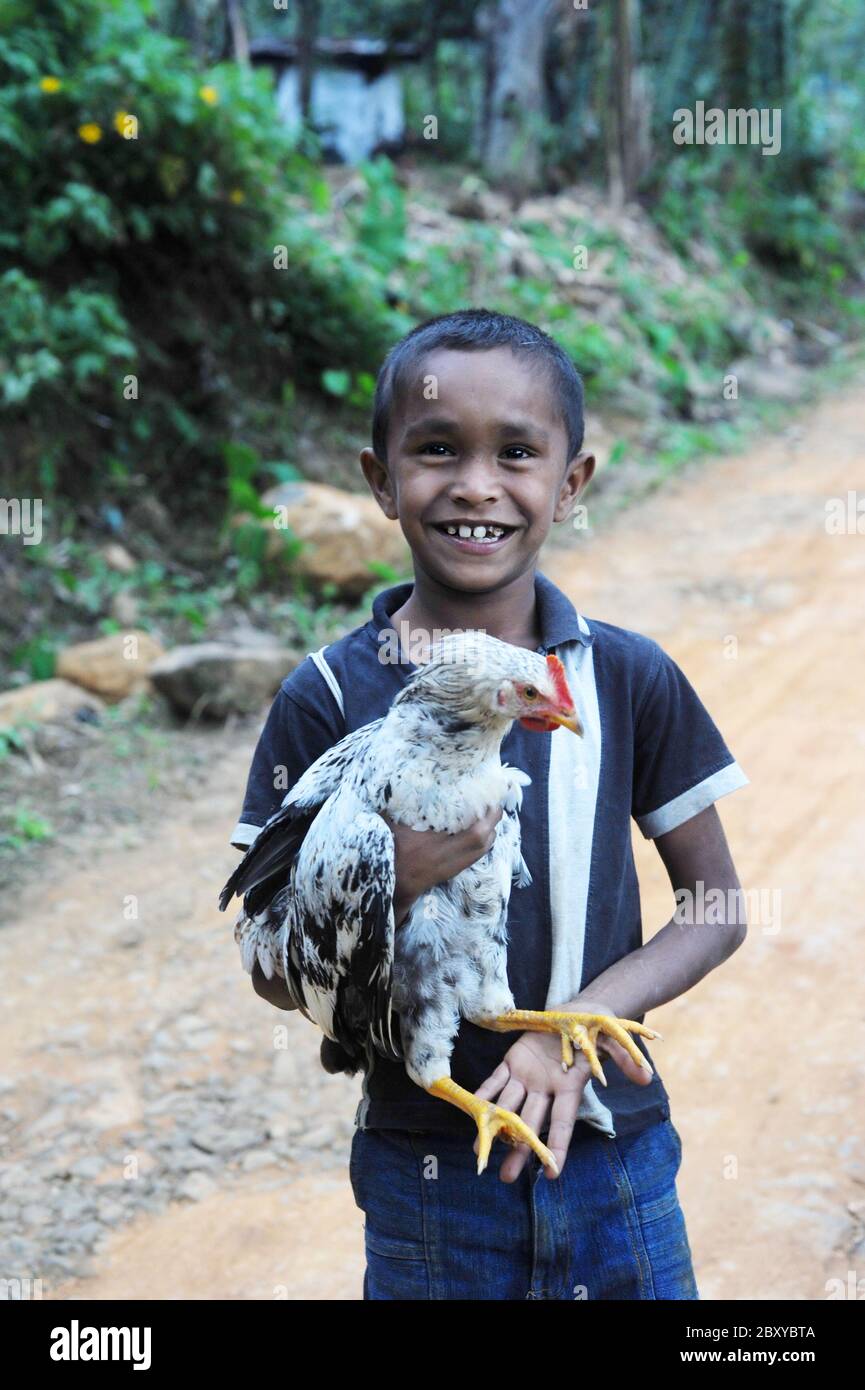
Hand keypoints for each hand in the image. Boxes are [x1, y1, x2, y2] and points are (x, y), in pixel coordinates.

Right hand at [382, 805, 502, 925]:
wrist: (390, 888)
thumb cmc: (389, 855)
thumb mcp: (390, 828)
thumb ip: (395, 807)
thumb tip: (392, 782)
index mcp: (438, 848)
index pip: (476, 833)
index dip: (488, 816)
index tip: (489, 798)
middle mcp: (451, 859)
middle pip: (485, 840)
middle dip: (493, 820)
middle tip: (491, 801)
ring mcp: (454, 868)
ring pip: (483, 849)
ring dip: (489, 831)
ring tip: (485, 813)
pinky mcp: (452, 872)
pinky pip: (476, 856)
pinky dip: (481, 842)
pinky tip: (474, 830)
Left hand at [474, 998, 653, 1181]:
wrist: (577, 1012)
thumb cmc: (597, 1030)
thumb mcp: (614, 1041)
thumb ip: (625, 1059)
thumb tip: (646, 1078)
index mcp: (569, 1088)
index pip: (562, 1123)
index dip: (557, 1147)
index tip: (550, 1174)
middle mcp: (546, 1088)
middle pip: (530, 1123)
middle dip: (519, 1150)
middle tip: (506, 1178)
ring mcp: (527, 1076)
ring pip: (509, 1106)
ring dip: (495, 1128)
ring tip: (481, 1152)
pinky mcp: (513, 1061)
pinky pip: (496, 1079)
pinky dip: (484, 1092)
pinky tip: (472, 1108)